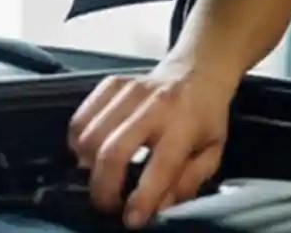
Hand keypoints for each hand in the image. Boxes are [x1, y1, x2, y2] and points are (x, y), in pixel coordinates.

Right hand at [67, 62, 235, 228]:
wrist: (198, 72)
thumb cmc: (205, 118)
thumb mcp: (212, 151)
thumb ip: (190, 180)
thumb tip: (159, 207)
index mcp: (186, 124)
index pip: (160, 167)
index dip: (142, 200)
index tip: (131, 220)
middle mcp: (156, 105)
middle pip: (112, 152)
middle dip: (104, 189)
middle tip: (108, 205)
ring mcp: (130, 90)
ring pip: (90, 137)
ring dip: (88, 167)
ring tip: (102, 178)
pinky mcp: (111, 83)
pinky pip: (80, 118)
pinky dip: (78, 142)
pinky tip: (91, 153)